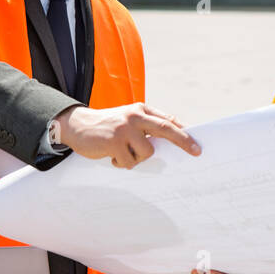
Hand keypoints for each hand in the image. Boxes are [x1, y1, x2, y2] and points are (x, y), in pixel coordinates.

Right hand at [53, 102, 200, 168]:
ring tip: (121, 152)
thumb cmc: (108, 126)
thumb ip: (149, 124)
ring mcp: (125, 128)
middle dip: (183, 141)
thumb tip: (178, 129)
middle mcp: (135, 116)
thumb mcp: (129, 119)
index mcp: (141, 110)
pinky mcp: (114, 141)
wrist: (77, 125)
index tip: (197, 145)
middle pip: (166, 129)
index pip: (167, 121)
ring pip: (147, 153)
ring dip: (136, 158)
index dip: (184, 133)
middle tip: (196, 151)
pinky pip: (129, 162)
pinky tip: (111, 155)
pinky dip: (121, 164)